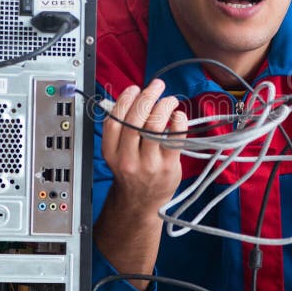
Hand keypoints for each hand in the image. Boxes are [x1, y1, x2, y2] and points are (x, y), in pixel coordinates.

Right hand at [95, 79, 187, 288]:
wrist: (142, 204)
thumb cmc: (133, 173)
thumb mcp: (119, 153)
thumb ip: (123, 129)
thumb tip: (135, 97)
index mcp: (112, 152)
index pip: (114, 121)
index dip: (124, 100)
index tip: (134, 88)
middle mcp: (128, 158)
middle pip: (135, 120)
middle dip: (147, 97)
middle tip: (156, 86)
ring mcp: (148, 163)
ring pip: (154, 126)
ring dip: (164, 106)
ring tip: (170, 100)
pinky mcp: (168, 166)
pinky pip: (174, 138)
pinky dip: (178, 121)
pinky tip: (179, 115)